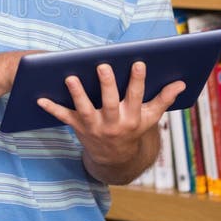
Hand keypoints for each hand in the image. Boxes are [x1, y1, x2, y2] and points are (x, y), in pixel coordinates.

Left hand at [36, 61, 185, 167]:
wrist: (114, 158)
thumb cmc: (133, 129)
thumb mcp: (150, 118)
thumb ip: (163, 100)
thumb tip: (181, 83)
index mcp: (132, 117)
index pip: (136, 96)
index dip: (138, 80)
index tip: (138, 62)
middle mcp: (113, 122)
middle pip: (110, 102)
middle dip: (107, 84)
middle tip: (103, 65)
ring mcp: (94, 126)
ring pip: (85, 109)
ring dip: (77, 94)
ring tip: (70, 78)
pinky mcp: (78, 127)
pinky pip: (64, 117)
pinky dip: (51, 108)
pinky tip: (39, 98)